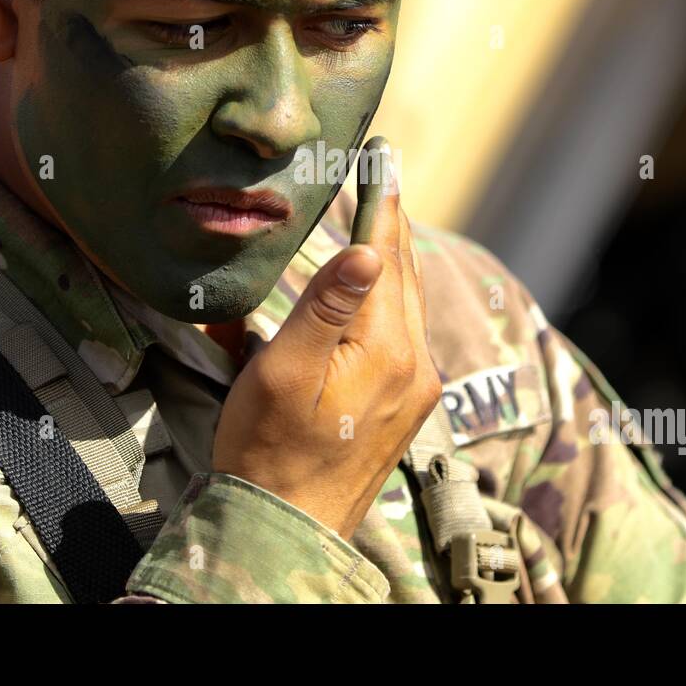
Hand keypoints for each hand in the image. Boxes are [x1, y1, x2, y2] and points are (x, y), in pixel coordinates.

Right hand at [212, 149, 440, 540]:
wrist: (288, 528)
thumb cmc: (269, 451)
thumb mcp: (284, 372)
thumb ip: (327, 308)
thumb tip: (367, 251)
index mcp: (386, 349)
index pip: (385, 257)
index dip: (381, 204)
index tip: (381, 157)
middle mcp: (415, 364)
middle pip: (403, 276)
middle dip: (391, 223)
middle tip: (383, 173)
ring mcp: (416, 388)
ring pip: (407, 304)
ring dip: (392, 259)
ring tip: (382, 217)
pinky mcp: (407, 405)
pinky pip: (404, 332)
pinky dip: (390, 296)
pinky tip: (378, 286)